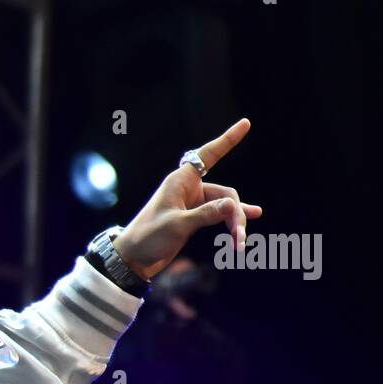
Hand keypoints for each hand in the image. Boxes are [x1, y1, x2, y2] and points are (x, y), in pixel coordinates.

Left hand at [112, 118, 263, 280]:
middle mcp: (188, 189)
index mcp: (180, 181)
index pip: (208, 155)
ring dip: (234, 224)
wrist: (133, 259)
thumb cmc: (148, 237)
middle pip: (225, 194)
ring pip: (225, 208)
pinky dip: (231, 221)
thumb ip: (206, 215)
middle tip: (238, 237)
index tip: (245, 124)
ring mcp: (193, 204)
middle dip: (235, 214)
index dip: (227, 140)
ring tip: (240, 243)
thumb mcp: (178, 225)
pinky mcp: (194, 219)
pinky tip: (249, 221)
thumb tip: (234, 206)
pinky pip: (219, 215)